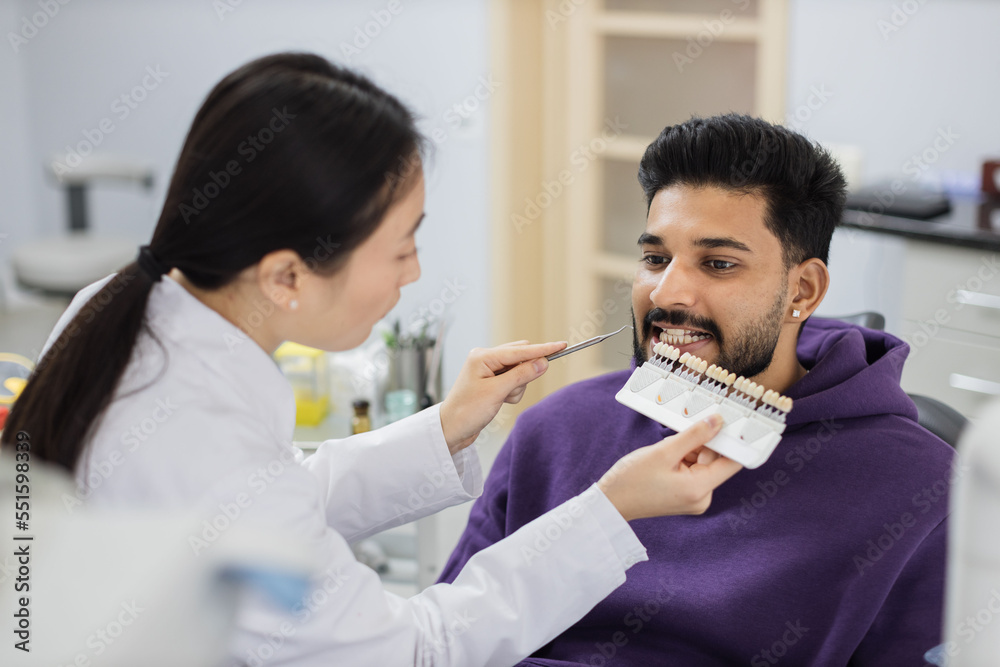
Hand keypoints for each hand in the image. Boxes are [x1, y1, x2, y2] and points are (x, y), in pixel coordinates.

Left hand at [439, 339, 566, 454]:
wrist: (451, 430)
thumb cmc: (467, 411)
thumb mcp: (497, 393)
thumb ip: (521, 376)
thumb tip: (542, 363)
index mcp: (483, 356)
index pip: (520, 350)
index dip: (542, 349)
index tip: (562, 345)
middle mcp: (485, 359)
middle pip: (521, 357)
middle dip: (525, 374)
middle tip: (514, 390)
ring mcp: (489, 370)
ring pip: (519, 370)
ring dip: (518, 386)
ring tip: (503, 399)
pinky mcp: (492, 381)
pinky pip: (514, 381)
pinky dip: (513, 392)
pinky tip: (501, 401)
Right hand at [597, 415, 742, 520]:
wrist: (611, 502)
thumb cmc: (632, 480)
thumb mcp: (664, 451)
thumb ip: (694, 435)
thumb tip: (717, 422)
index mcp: (699, 489)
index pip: (732, 463)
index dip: (734, 442)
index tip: (731, 422)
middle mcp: (701, 498)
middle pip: (715, 461)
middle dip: (701, 443)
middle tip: (681, 433)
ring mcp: (694, 498)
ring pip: (703, 463)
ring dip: (689, 450)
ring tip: (666, 450)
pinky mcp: (686, 496)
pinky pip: (693, 471)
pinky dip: (683, 459)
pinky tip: (666, 457)